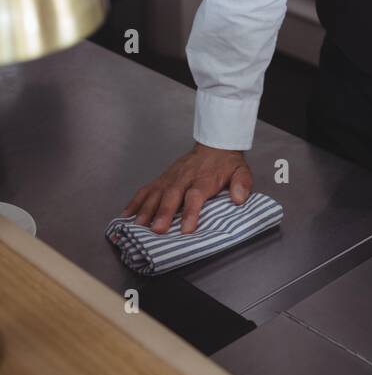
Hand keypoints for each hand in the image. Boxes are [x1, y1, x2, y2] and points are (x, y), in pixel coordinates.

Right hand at [120, 143, 252, 234]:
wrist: (215, 144)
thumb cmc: (226, 164)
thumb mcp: (241, 171)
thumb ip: (241, 184)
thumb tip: (239, 198)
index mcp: (204, 179)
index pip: (196, 195)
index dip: (191, 211)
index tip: (187, 228)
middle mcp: (184, 178)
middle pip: (172, 195)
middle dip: (164, 213)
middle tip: (157, 230)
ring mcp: (171, 178)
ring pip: (156, 193)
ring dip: (146, 209)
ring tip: (138, 226)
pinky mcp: (162, 178)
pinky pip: (146, 189)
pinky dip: (135, 202)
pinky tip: (127, 215)